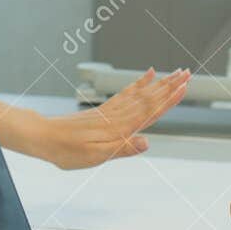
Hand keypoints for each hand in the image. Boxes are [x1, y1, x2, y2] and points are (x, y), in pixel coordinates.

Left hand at [40, 68, 190, 169]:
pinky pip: (126, 93)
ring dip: (159, 83)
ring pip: (140, 94)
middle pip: (148, 98)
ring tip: (174, 72)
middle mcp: (117, 116)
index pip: (149, 111)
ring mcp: (111, 111)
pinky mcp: (104, 110)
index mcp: (118, 128)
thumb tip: (146, 142)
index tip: (184, 87)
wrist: (44, 137)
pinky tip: (147, 75)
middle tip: (187, 73)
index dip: (168, 100)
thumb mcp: (95, 157)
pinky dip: (139, 83)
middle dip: (169, 86)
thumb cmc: (67, 151)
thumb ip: (122, 149)